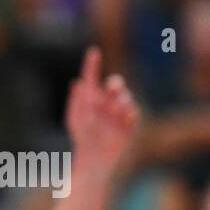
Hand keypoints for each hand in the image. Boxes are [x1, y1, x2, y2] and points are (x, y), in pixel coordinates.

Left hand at [65, 46, 140, 180]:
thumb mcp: (76, 118)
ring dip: (122, 99)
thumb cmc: (81, 138)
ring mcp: (118, 112)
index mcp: (91, 99)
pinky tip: (125, 115)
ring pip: (125, 97)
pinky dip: (129, 112)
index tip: (93, 51)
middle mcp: (106, 102)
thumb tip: (77, 82)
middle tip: (112, 88)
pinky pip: (133, 113)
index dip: (92, 65)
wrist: (93, 158)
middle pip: (115, 85)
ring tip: (118, 106)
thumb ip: (78, 101)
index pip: (92, 78)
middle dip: (115, 84)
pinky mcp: (128, 123)